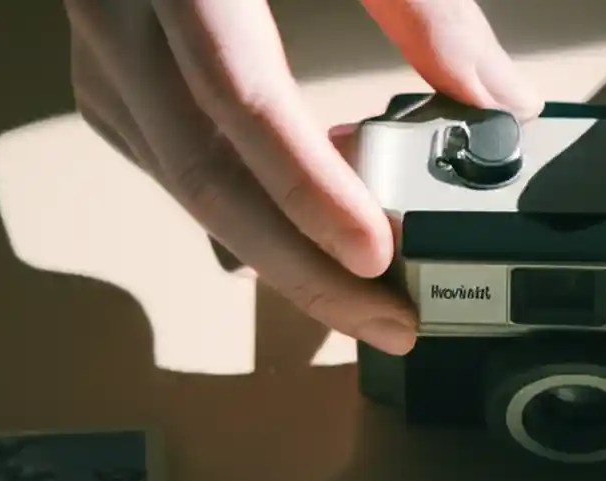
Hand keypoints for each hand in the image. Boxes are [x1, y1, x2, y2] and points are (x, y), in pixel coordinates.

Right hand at [64, 0, 540, 354]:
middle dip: (303, 269)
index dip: (311, 188)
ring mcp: (103, 55)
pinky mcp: (107, 81)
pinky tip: (298, 242)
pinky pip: (173, 173)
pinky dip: (243, 214)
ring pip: (186, 190)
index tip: (379, 256)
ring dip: (277, 256)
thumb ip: (428, 8)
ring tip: (363, 299)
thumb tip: (502, 103)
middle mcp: (121, 17)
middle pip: (207, 176)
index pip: (242, 98)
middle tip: (389, 324)